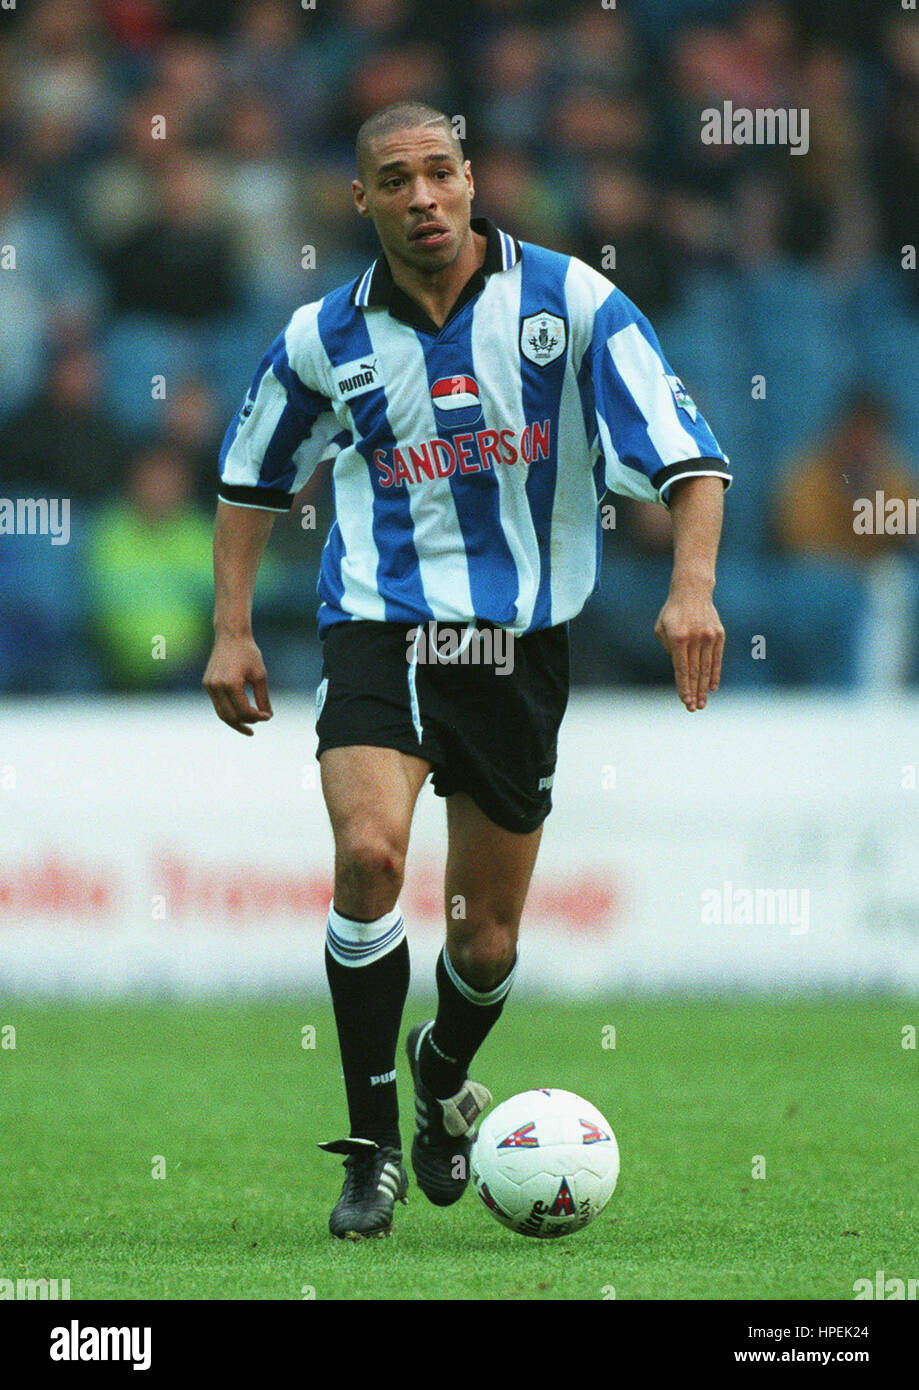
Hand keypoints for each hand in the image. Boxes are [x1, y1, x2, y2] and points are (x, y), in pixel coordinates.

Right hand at [203, 632, 272, 735]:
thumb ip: (263, 698)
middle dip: (246, 723)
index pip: (243, 711)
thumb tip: (267, 716)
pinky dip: (228, 712)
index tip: (267, 716)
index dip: (257, 717)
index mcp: (231, 683)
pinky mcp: (207, 684)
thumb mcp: (260, 675)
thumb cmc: (248, 653)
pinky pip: (218, 704)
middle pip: (230, 716)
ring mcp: (209, 686)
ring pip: (221, 714)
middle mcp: (216, 686)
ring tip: (248, 728)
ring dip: (235, 722)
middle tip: (258, 724)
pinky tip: (240, 714)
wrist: (231, 635)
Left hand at [654, 586, 723, 711]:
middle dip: (694, 692)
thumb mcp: (661, 628)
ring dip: (704, 688)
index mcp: (678, 638)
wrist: (692, 591)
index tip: (685, 701)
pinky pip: (717, 659)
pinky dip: (714, 674)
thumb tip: (679, 668)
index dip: (683, 686)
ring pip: (706, 668)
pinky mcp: (719, 635)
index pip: (682, 669)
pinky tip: (712, 688)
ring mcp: (709, 637)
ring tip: (702, 703)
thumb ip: (668, 649)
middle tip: (693, 708)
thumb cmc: (672, 612)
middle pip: (695, 672)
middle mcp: (695, 639)